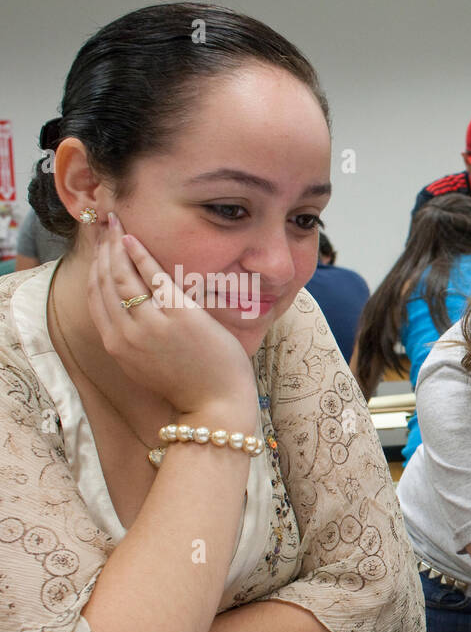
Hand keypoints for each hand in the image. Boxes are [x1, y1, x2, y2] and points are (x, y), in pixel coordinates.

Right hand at [86, 213, 256, 415]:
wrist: (216, 405)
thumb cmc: (188, 384)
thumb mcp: (145, 365)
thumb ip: (132, 339)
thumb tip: (127, 312)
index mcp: (116, 346)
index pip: (95, 298)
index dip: (93, 269)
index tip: (97, 249)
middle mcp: (126, 334)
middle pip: (105, 282)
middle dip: (102, 250)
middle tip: (105, 227)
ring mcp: (151, 324)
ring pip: (122, 276)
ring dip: (117, 246)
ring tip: (118, 226)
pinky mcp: (179, 316)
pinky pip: (154, 277)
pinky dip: (141, 255)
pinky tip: (135, 240)